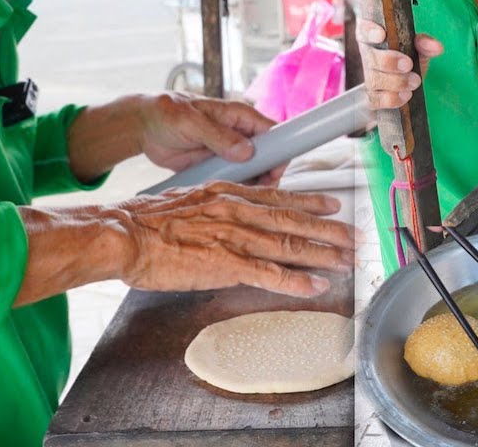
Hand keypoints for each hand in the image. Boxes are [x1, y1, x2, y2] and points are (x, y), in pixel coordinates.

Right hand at [13, 182, 353, 304]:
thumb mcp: (186, 204)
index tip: (332, 206)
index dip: (309, 203)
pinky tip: (317, 285)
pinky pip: (270, 273)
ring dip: (321, 254)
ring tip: (346, 260)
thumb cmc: (145, 223)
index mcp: (226, 193)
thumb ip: (212, 210)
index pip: (276, 198)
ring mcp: (233, 236)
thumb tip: (225, 222)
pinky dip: (297, 280)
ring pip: (288, 244)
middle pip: (291, 220)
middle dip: (327, 230)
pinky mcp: (226, 263)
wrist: (123, 233)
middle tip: (354, 236)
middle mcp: (236, 210)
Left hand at [137, 93, 286, 184]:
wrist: (142, 126)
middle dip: (267, 173)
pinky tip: (230, 198)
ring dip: (251, 184)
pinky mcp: (214, 166)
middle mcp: (236, 134)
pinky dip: (233, 189)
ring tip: (245, 198)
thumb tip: (246, 151)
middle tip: (261, 191)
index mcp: (237, 115)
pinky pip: (232, 179)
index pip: (270, 132)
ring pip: (250, 170)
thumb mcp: (191, 122)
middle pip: (264, 155)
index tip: (274, 172)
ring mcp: (226, 151)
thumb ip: (218, 136)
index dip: (278, 151)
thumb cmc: (166, 113)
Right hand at [356, 19, 443, 109]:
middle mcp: (367, 56)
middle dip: (389, 62)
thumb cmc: (408, 59)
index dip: (369, 31)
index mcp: (374, 37)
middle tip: (408, 64)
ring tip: (414, 82)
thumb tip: (437, 47)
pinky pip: (374, 99)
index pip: (364, 29)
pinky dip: (390, 99)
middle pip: (369, 58)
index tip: (382, 35)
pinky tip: (405, 96)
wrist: (406, 84)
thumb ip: (424, 44)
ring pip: (373, 80)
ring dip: (395, 82)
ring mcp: (368, 77)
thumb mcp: (417, 48)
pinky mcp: (370, 97)